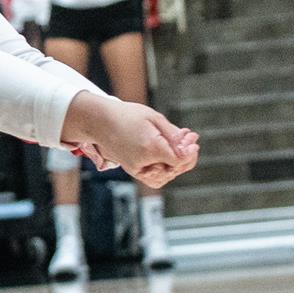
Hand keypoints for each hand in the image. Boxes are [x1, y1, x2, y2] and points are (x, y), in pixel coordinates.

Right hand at [62, 94, 198, 187]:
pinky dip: (164, 170)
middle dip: (186, 155)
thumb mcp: (154, 117)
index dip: (190, 152)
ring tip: (179, 147)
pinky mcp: (132, 170)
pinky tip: (167, 155)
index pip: (179, 160)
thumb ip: (172, 134)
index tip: (193, 139)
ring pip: (165, 177)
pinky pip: (153, 178)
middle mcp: (143, 163)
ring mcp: (136, 169)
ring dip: (176, 164)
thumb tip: (187, 145)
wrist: (100, 121)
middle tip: (189, 139)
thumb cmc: (126, 115)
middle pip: (174, 169)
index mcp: (151, 148)